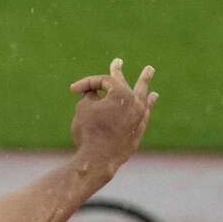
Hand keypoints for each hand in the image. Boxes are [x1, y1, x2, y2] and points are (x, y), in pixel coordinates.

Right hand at [68, 58, 157, 175]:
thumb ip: (90, 96)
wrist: (98, 159)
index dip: (87, 83)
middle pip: (126, 83)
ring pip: (142, 96)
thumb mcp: (83, 109)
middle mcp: (135, 102)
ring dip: (144, 85)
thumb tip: (94, 94)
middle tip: (118, 62)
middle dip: (118, 72)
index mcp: (121, 93)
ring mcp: (139, 117)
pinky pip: (144, 113)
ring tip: (149, 74)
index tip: (73, 90)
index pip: (104, 81)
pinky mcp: (139, 131)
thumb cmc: (88, 132)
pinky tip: (149, 101)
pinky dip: (146, 105)